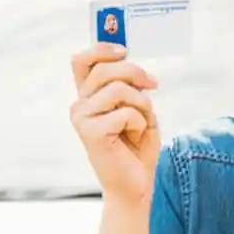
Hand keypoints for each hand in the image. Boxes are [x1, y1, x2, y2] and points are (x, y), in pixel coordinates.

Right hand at [69, 43, 160, 203]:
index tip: (124, 50)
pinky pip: (126, 113)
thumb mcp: (138, 108)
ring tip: (141, 122)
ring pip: (118, 89)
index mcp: (88, 96)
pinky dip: (140, 123)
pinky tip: (134, 137)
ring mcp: (82, 119)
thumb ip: (130, 85)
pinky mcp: (91, 134)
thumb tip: (131, 62)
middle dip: (135, 72)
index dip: (101, 49)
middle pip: (105, 69)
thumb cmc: (137, 146)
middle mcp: (79, 105)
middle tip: (153, 84)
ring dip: (141, 103)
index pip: (81, 60)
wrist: (135, 184)